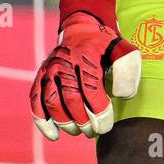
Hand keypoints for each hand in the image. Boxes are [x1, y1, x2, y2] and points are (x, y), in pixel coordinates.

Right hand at [29, 0, 139, 140]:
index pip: (91, 90)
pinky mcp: (40, 77)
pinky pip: (36, 100)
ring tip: (78, 131)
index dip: (98, 112)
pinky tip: (54, 135)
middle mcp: (64, 63)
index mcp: (86, 56)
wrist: (82, 29)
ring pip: (52, 102)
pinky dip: (42, 120)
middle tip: (93, 131)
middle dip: (83, 121)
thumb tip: (120, 95)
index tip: (105, 126)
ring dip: (65, 122)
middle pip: (71, 99)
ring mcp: (49, 70)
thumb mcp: (124, 51)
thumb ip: (127, 71)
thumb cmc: (106, 47)